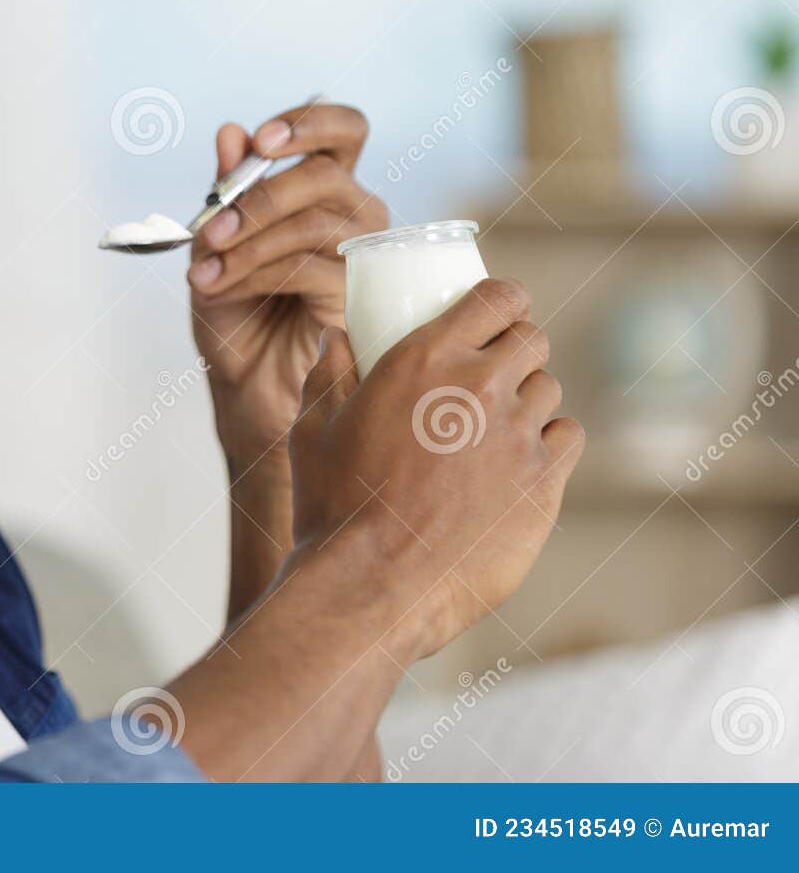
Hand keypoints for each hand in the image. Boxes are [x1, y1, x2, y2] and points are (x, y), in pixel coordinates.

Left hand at [188, 103, 387, 474]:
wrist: (243, 385)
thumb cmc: (237, 311)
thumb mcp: (216, 244)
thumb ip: (227, 192)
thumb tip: (230, 133)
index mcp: (326, 189)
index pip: (343, 131)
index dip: (309, 122)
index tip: (260, 140)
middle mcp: (357, 217)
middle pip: (326, 175)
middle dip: (261, 198)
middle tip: (213, 229)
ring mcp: (366, 258)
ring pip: (313, 224)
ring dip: (248, 243)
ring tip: (206, 271)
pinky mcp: (361, 300)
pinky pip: (309, 269)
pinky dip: (254, 273)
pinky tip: (219, 289)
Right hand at [286, 278, 585, 661]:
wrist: (372, 584)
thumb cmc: (335, 505)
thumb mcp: (313, 428)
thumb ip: (329, 373)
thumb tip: (336, 338)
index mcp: (426, 358)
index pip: (498, 297)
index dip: (503, 302)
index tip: (495, 315)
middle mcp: (481, 386)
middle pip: (532, 340)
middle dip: (515, 350)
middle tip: (490, 377)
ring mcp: (519, 436)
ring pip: (549, 391)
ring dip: (527, 400)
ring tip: (496, 429)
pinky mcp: (544, 485)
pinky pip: (567, 440)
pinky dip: (548, 444)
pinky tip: (519, 462)